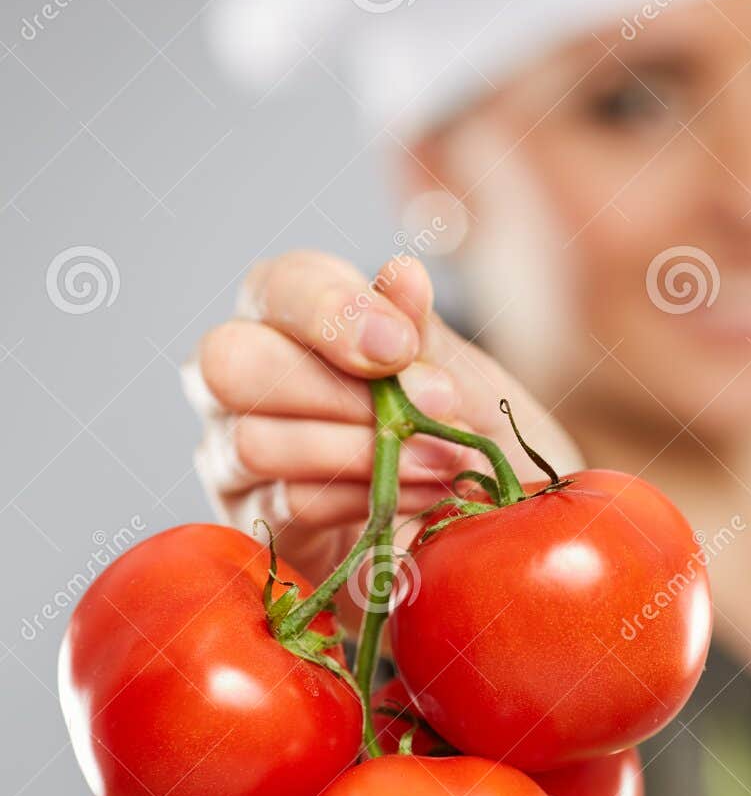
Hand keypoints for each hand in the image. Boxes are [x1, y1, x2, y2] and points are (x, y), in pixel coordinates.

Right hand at [184, 251, 581, 630]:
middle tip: (432, 406)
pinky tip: (423, 493)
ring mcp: (231, 452)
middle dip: (336, 390)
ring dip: (362, 451)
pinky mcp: (253, 521)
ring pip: (255, 443)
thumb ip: (417, 326)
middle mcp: (237, 375)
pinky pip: (291, 505)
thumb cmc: (452, 421)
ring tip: (441, 456)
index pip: (279, 287)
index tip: (402, 347)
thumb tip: (403, 275)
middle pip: (231, 364)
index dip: (335, 312)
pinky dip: (366, 498)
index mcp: (283, 310)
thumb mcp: (451, 366)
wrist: (474, 514)